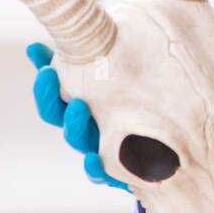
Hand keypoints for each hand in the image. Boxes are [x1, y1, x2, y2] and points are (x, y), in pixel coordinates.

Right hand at [27, 42, 129, 192]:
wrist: (172, 141)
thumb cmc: (136, 101)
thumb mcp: (114, 76)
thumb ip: (87, 56)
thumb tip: (50, 39)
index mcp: (80, 106)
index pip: (52, 97)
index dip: (44, 82)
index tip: (41, 60)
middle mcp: (86, 128)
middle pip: (59, 117)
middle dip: (52, 97)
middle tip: (51, 75)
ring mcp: (102, 148)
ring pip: (79, 141)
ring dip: (74, 125)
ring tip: (79, 106)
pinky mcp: (121, 169)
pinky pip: (104, 173)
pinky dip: (96, 169)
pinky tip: (94, 158)